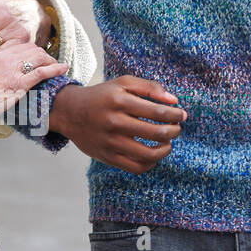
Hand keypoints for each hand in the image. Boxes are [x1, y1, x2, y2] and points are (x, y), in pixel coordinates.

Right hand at [0, 43, 66, 125]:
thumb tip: (0, 74)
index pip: (22, 46)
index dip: (33, 51)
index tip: (38, 56)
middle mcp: (6, 59)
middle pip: (33, 49)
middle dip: (44, 55)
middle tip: (51, 62)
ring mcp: (13, 71)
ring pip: (39, 58)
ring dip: (51, 61)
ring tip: (58, 67)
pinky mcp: (18, 84)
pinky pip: (41, 72)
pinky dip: (55, 69)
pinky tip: (62, 69)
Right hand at [48, 75, 186, 173]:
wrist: (69, 112)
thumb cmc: (102, 96)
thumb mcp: (122, 83)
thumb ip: (149, 87)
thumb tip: (174, 100)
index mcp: (120, 102)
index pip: (158, 112)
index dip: (176, 115)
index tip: (181, 115)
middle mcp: (114, 123)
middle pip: (157, 133)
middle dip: (174, 131)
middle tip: (176, 128)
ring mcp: (110, 142)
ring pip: (148, 154)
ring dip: (165, 149)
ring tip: (167, 143)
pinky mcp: (107, 157)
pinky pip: (136, 168)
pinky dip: (151, 164)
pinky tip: (153, 155)